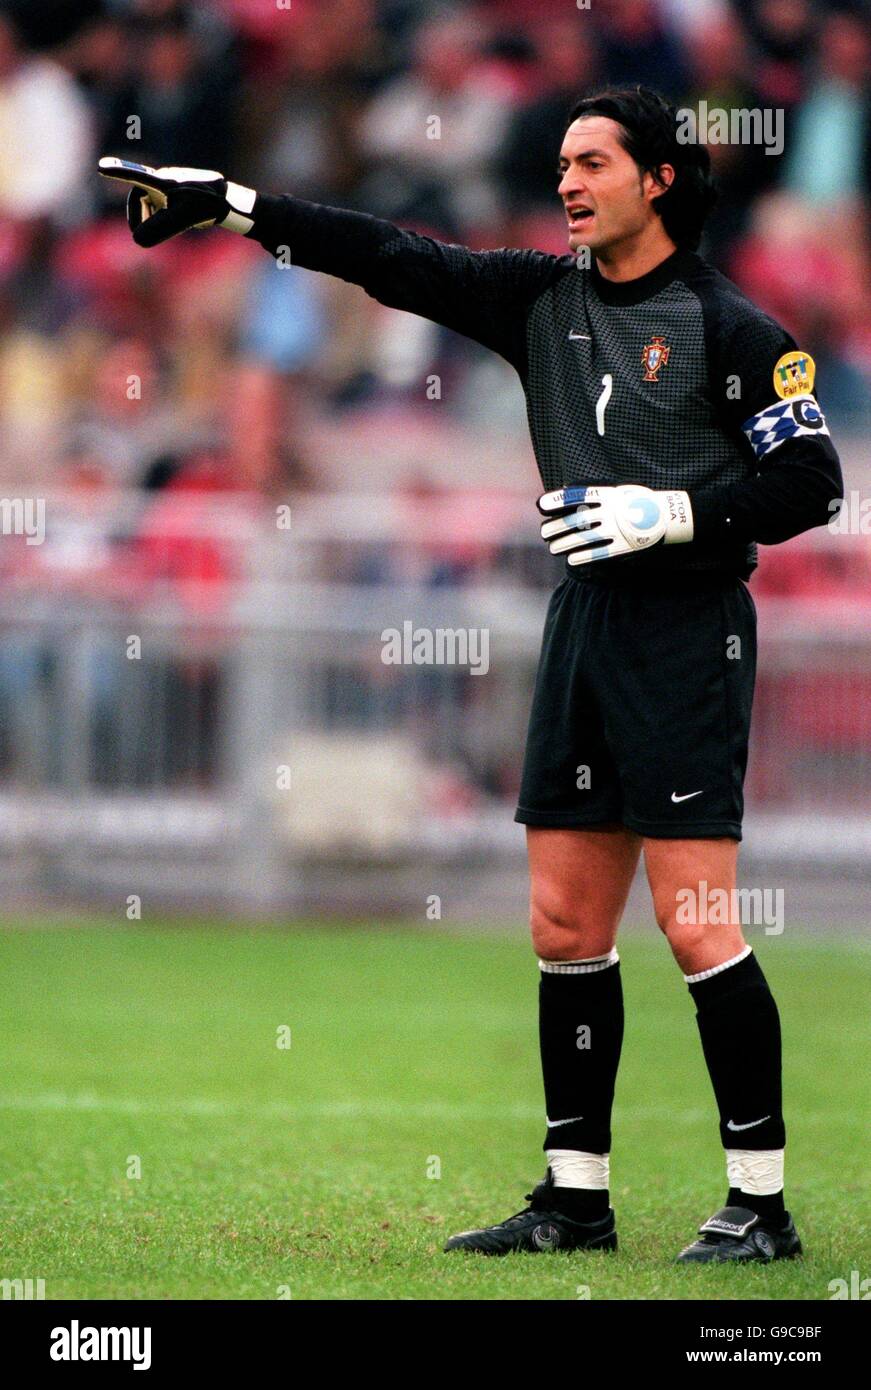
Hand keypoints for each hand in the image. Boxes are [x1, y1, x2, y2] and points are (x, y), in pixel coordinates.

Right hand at [98, 158, 255, 246]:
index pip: (134, 177)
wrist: (226, 201)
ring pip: (148, 210)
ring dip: (157, 221)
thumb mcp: (183, 219)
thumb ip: (159, 229)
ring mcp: (163, 185)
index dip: (118, 173)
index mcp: (160, 181)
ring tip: (181, 221)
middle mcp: (158, 179)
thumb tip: (137, 240)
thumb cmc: (205, 205)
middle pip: (137, 205)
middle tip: (165, 229)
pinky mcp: (169, 192)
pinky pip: (157, 211)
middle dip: (145, 221)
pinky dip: (165, 221)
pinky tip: (183, 219)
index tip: (102, 166)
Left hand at [539, 484, 692, 565]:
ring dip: (565, 543)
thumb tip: (564, 488)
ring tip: (553, 548)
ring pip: (585, 538)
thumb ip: (591, 489)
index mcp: (608, 494)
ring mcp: (618, 529)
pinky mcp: (625, 546)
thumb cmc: (636, 501)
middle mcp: (611, 511)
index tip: (540, 506)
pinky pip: (601, 553)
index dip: (558, 501)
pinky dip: (584, 557)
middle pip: (577, 519)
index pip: (577, 496)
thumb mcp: (616, 488)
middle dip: (557, 527)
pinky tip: (571, 560)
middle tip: (544, 533)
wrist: (668, 515)